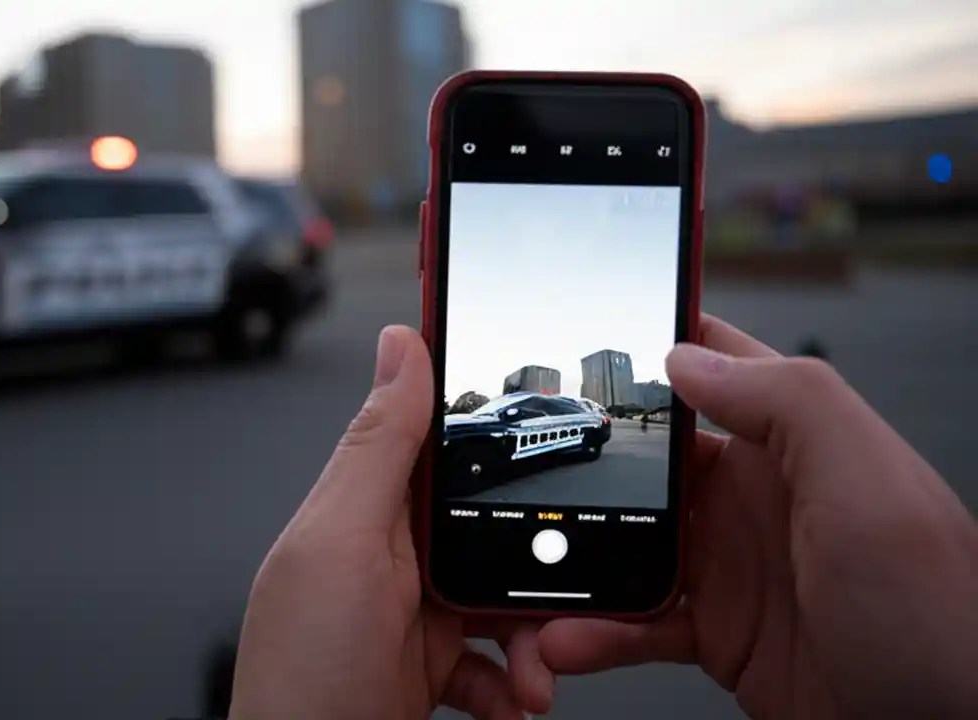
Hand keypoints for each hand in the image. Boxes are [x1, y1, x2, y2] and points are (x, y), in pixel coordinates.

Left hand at [230, 326, 551, 719]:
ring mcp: (410, 612)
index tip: (547, 404)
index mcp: (364, 508)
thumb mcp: (342, 546)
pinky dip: (514, 681)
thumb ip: (377, 448)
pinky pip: (496, 658)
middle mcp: (388, 554)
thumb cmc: (303, 681)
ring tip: (538, 674)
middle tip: (553, 594)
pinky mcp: (429, 664)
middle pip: (492, 523)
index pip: (434, 436)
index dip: (488, 413)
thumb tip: (401, 345)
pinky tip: (512, 699)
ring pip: (507, 594)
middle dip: (535, 562)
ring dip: (537, 637)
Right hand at [539, 315, 977, 718]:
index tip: (580, 351)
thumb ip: (786, 405)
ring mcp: (732, 566)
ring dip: (575, 566)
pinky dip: (598, 633)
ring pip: (625, 546)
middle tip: (529, 485)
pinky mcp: (719, 632)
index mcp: (792, 444)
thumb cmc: (943, 620)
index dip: (651, 347)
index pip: (714, 367)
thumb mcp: (868, 487)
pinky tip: (573, 641)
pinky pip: (637, 623)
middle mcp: (755, 497)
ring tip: (537, 589)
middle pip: (643, 463)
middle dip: (583, 472)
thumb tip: (687, 356)